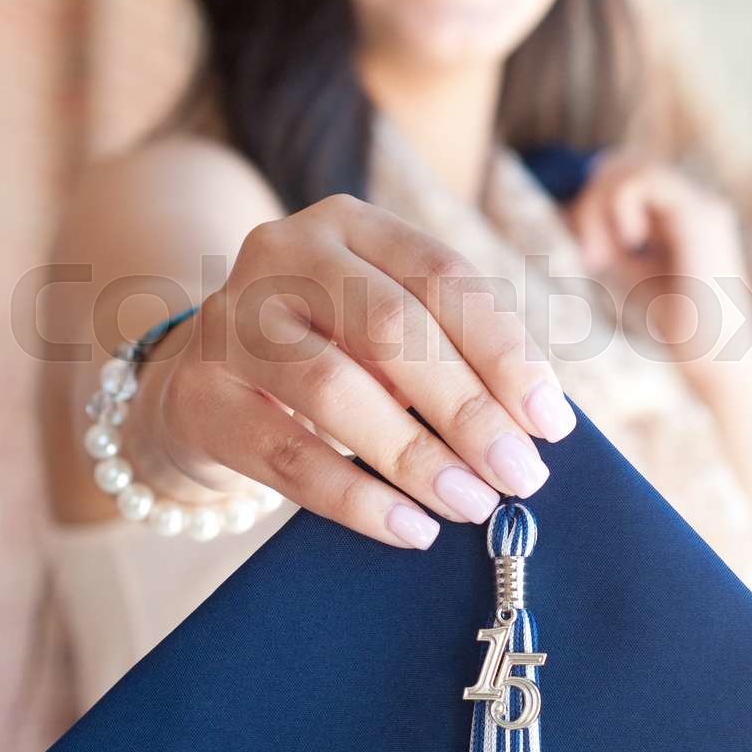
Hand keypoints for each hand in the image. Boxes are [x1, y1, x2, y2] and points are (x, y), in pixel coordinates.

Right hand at [156, 193, 576, 549]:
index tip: (550, 421)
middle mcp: (283, 254)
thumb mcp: (382, 328)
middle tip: (521, 475)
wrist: (200, 380)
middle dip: (469, 408)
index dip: (503, 349)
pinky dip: (357, 497)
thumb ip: (448, 355)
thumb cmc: (325, 351)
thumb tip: (531, 427)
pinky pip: (288, 454)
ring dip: (416, 456)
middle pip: (391, 328)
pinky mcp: (201, 394)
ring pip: (336, 388)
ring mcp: (231, 321)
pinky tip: (408, 527)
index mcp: (349, 224)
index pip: (440, 275)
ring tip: (472, 503)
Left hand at [561, 150, 751, 375]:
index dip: (596, 202)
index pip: (629, 176)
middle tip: (592, 257)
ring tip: (602, 256)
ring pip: (634, 167)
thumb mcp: (629, 271)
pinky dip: (620, 205)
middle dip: (593, 202)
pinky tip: (629, 243)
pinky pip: (646, 181)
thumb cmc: (676, 327)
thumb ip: (610, 238)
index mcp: (682, 215)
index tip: (591, 256)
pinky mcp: (701, 216)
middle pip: (627, 164)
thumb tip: (573, 207)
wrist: (716, 361)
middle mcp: (696, 203)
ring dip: (601, 205)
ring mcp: (702, 206)